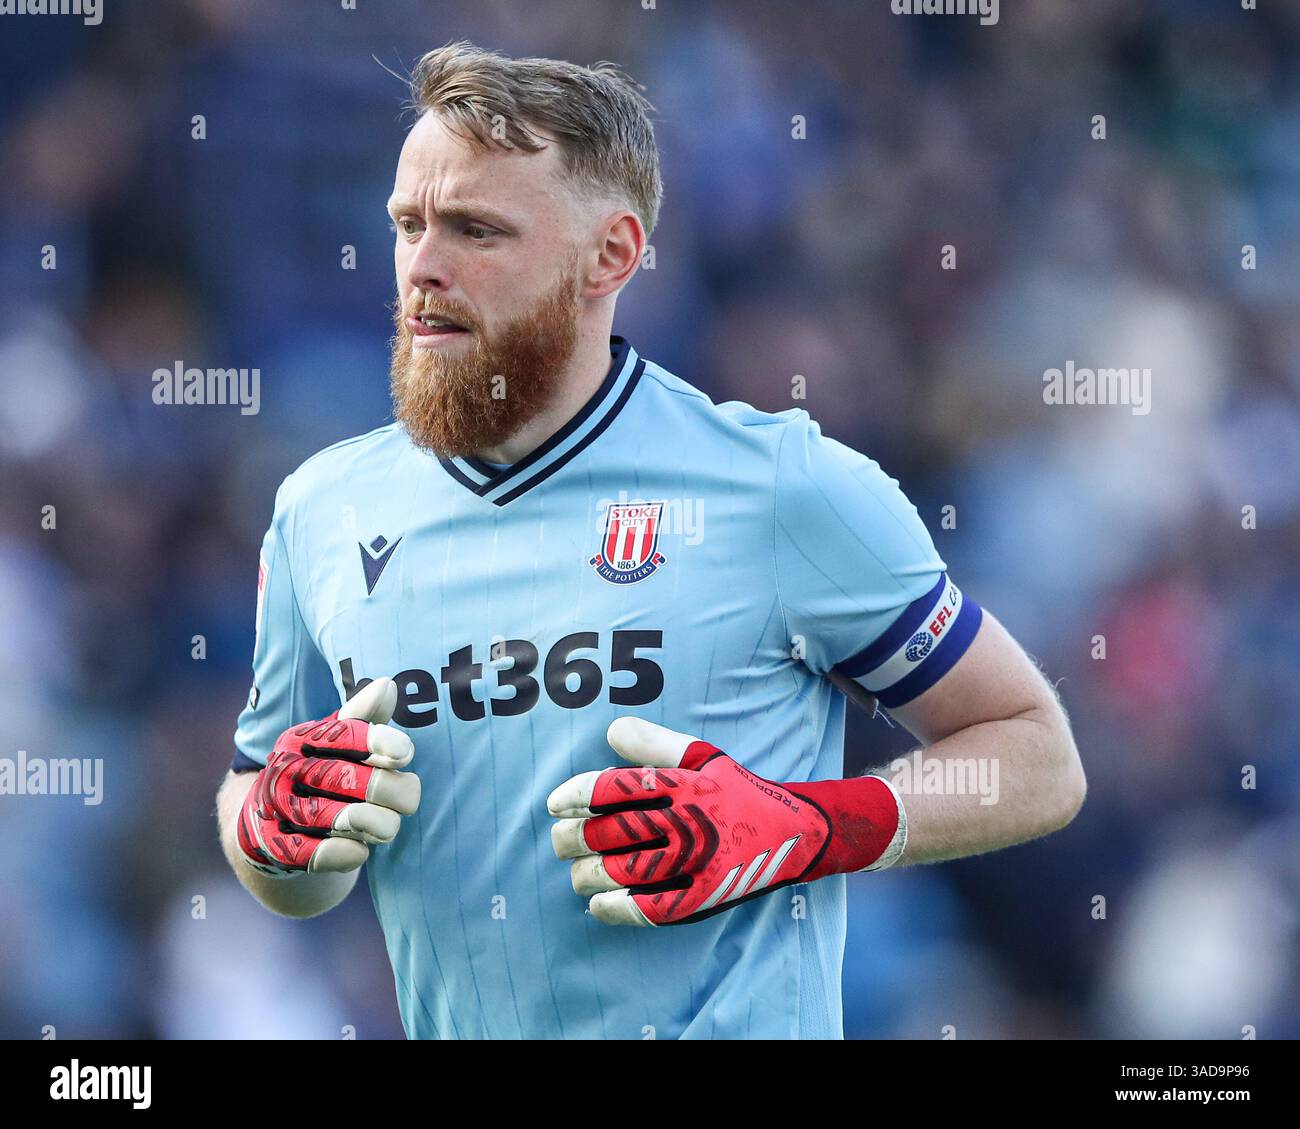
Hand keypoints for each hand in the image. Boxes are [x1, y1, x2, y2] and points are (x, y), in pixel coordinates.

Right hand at [236, 678, 419, 876]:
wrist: (268, 827)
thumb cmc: (320, 775)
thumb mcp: (337, 743)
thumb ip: (364, 717)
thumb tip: (387, 685)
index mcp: (302, 739)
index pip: (344, 734)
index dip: (379, 742)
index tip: (405, 754)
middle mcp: (286, 770)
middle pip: (348, 778)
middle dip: (390, 791)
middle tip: (409, 799)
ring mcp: (278, 809)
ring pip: (341, 817)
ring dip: (378, 824)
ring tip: (390, 827)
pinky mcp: (278, 849)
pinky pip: (322, 854)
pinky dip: (350, 853)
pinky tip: (361, 849)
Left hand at [547, 718, 905, 925]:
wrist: (795, 832)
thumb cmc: (738, 791)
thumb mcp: (704, 757)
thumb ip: (656, 744)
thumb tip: (610, 731)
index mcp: (686, 784)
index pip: (616, 788)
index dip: (577, 795)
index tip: (554, 804)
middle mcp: (691, 821)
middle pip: (613, 832)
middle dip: (575, 837)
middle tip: (560, 839)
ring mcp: (700, 862)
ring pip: (625, 871)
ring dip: (589, 874)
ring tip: (576, 871)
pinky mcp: (707, 897)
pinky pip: (653, 909)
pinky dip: (619, 909)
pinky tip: (597, 905)